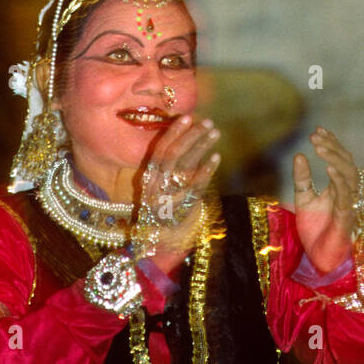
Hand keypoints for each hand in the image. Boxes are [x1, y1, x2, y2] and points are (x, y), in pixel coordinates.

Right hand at [135, 114, 220, 273]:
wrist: (154, 245)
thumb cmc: (158, 212)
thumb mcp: (156, 189)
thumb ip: (166, 168)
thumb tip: (183, 141)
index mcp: (148, 179)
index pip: (159, 151)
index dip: (173, 133)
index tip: (186, 117)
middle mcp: (156, 186)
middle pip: (173, 155)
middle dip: (191, 136)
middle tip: (207, 122)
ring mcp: (169, 198)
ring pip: (185, 167)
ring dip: (201, 147)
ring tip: (215, 133)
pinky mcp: (183, 209)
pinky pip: (196, 187)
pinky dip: (206, 170)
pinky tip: (216, 157)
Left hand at [292, 127, 362, 273]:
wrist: (318, 257)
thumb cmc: (314, 229)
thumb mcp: (303, 198)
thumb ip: (302, 178)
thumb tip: (298, 155)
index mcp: (338, 186)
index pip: (339, 159)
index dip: (332, 144)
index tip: (318, 130)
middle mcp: (347, 192)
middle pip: (347, 163)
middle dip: (332, 147)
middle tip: (315, 136)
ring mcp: (349, 203)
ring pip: (350, 175)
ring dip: (335, 159)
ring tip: (319, 148)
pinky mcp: (346, 216)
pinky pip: (346, 194)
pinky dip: (339, 179)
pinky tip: (328, 167)